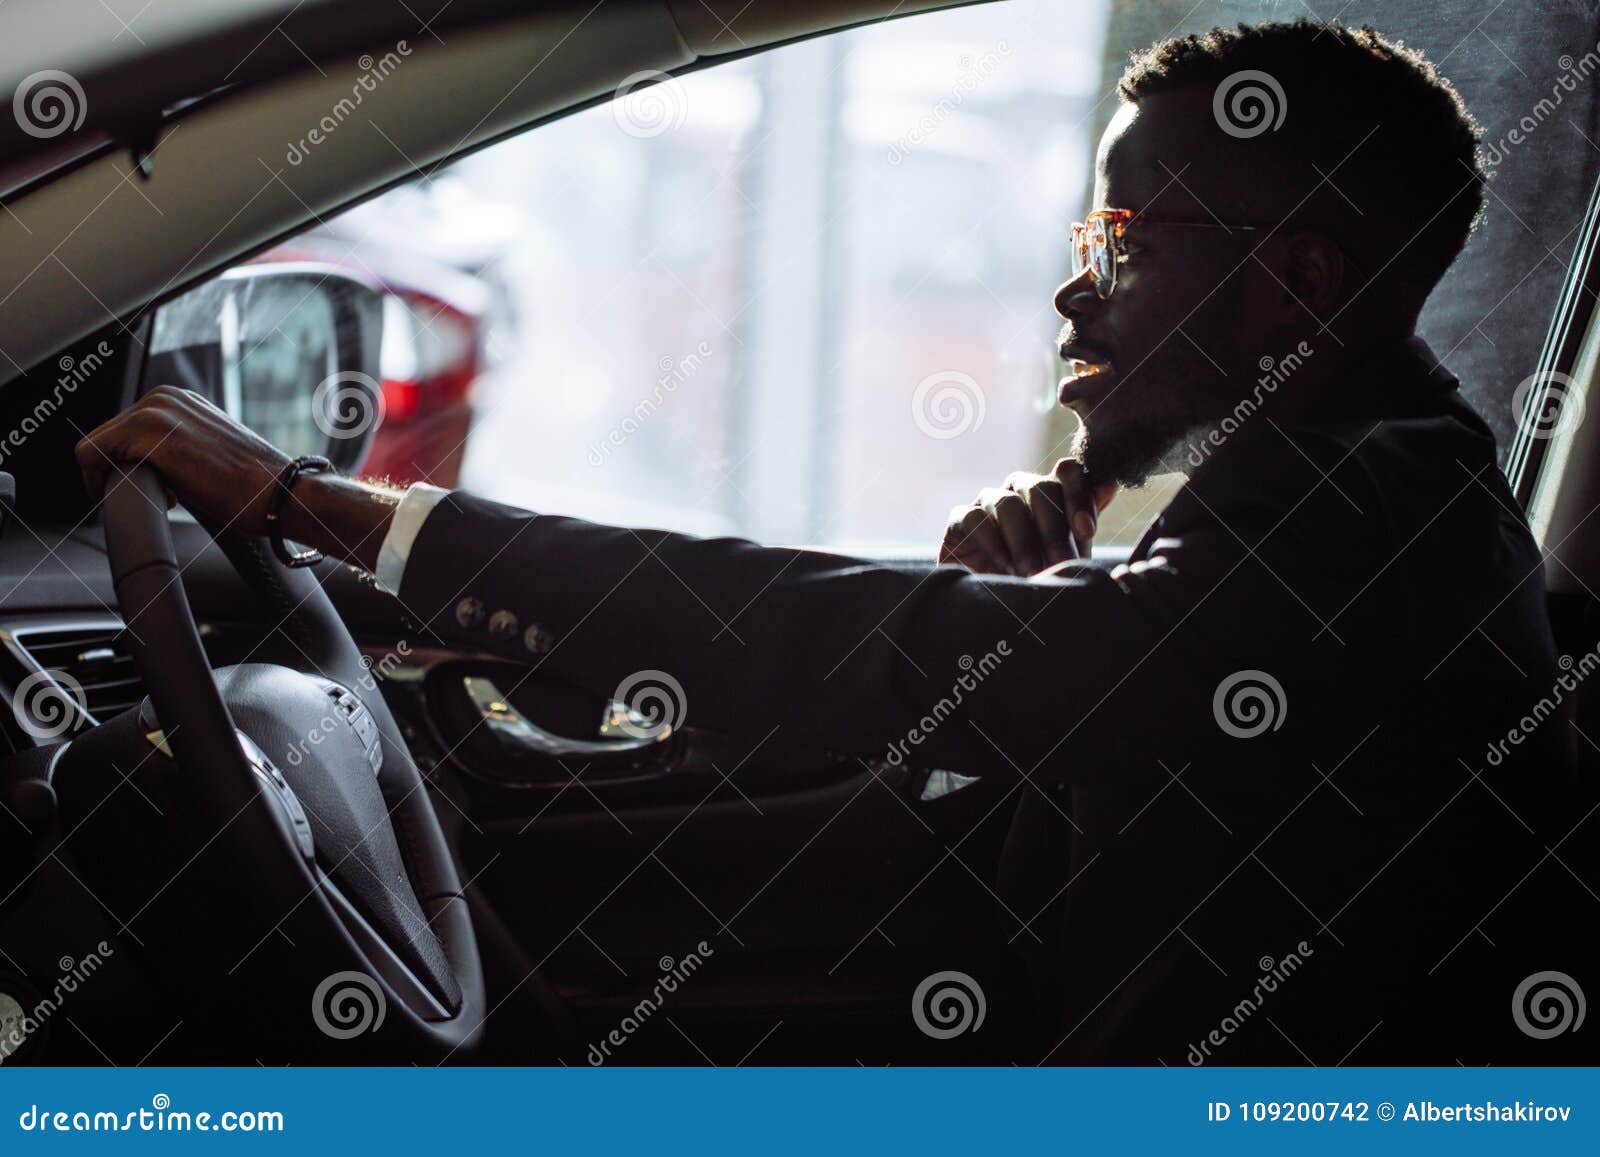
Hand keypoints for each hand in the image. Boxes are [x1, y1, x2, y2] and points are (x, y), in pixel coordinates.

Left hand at [75, 386, 291, 533]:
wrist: (281, 492)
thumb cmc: (254, 485)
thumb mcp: (208, 453)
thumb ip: (179, 447)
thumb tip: (154, 468)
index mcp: (178, 399)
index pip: (123, 432)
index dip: (130, 466)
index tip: (155, 489)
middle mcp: (162, 397)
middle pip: (106, 440)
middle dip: (120, 473)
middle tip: (158, 498)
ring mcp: (154, 411)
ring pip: (95, 448)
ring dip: (115, 479)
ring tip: (157, 498)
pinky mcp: (149, 433)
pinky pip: (91, 457)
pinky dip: (102, 483)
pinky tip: (143, 498)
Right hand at [939, 459, 1117, 575]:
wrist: (993, 610)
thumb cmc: (1035, 580)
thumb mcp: (1068, 557)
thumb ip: (1084, 523)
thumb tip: (1109, 485)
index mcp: (1051, 495)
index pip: (1068, 472)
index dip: (1079, 495)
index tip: (1086, 532)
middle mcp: (1020, 492)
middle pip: (1040, 487)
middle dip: (1054, 529)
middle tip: (1060, 564)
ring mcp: (988, 503)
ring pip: (1008, 502)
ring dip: (1024, 541)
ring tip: (1032, 572)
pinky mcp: (960, 521)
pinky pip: (974, 518)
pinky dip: (993, 542)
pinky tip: (1004, 566)